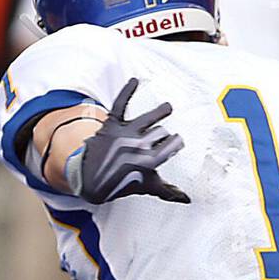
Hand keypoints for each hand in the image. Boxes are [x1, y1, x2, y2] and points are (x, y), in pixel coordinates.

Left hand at [72, 78, 189, 204]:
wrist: (91, 179)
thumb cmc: (122, 183)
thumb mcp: (145, 187)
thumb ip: (167, 191)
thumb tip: (187, 199)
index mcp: (149, 161)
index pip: (171, 146)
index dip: (175, 144)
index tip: (176, 144)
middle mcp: (138, 145)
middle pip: (161, 132)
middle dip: (163, 134)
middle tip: (163, 137)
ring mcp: (126, 133)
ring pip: (149, 117)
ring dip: (160, 111)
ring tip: (167, 108)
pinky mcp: (113, 124)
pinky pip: (121, 104)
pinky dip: (127, 91)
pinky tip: (135, 80)